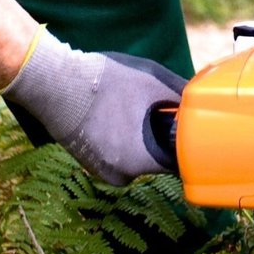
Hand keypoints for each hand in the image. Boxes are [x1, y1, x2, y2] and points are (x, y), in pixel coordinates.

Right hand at [1, 31, 183, 184]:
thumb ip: (181, 93)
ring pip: (135, 159)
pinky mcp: (88, 164)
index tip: (184, 128)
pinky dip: (119, 141)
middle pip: (155, 161)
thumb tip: (198, 101)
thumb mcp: (153, 78)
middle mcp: (122, 175)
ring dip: (138, 140)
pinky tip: (113, 117)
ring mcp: (101, 173)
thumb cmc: (107, 79)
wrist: (55, 83)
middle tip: (156, 112)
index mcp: (142, 160)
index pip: (177, 164)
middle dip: (159, 139)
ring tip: (130, 111)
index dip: (184, 146)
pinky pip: (115, 156)